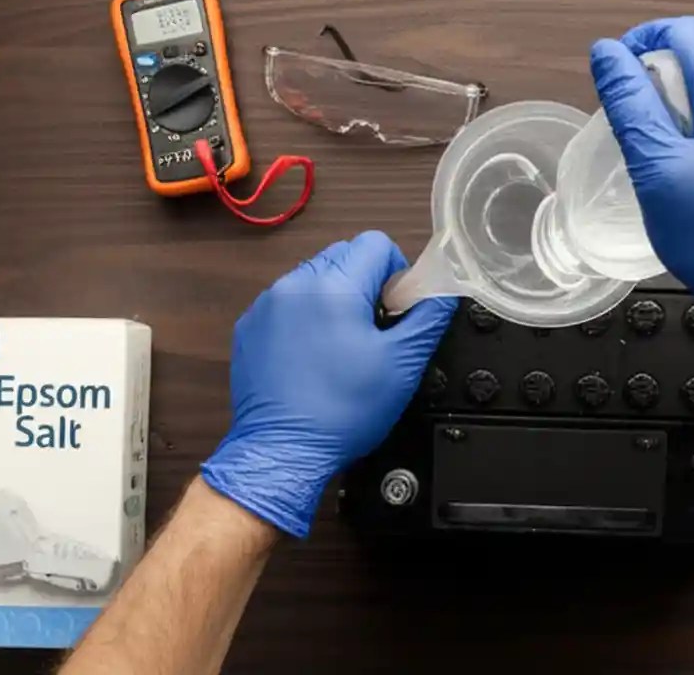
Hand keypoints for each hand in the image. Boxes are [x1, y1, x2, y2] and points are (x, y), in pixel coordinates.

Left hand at [201, 232, 456, 536]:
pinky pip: (287, 302)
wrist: (282, 450)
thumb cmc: (343, 411)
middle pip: (343, 254)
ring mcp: (267, 304)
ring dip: (334, 298)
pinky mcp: (250, 326)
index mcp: (335, 286)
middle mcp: (295, 284)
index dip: (396, 272)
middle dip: (364, 282)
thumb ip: (428, 317)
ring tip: (342, 345)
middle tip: (373, 330)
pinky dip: (305, 316)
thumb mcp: (402, 365)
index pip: (376, 243)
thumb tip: (443, 290)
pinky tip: (313, 356)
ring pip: (314, 276)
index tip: (395, 310)